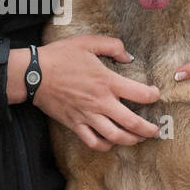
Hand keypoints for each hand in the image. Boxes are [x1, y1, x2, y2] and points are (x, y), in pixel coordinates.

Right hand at [29, 37, 161, 150]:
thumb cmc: (60, 56)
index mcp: (107, 82)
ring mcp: (88, 116)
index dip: (153, 96)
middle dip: (148, 129)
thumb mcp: (88, 42)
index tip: (155, 94)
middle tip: (156, 130)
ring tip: (138, 139)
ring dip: (131, 140)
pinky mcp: (75, 124)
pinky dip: (105, 146)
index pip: (140, 94)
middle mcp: (100, 102)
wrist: (34, 74)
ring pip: (115, 136)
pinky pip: (93, 142)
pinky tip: (111, 143)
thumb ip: (112, 46)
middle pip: (132, 123)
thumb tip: (128, 56)